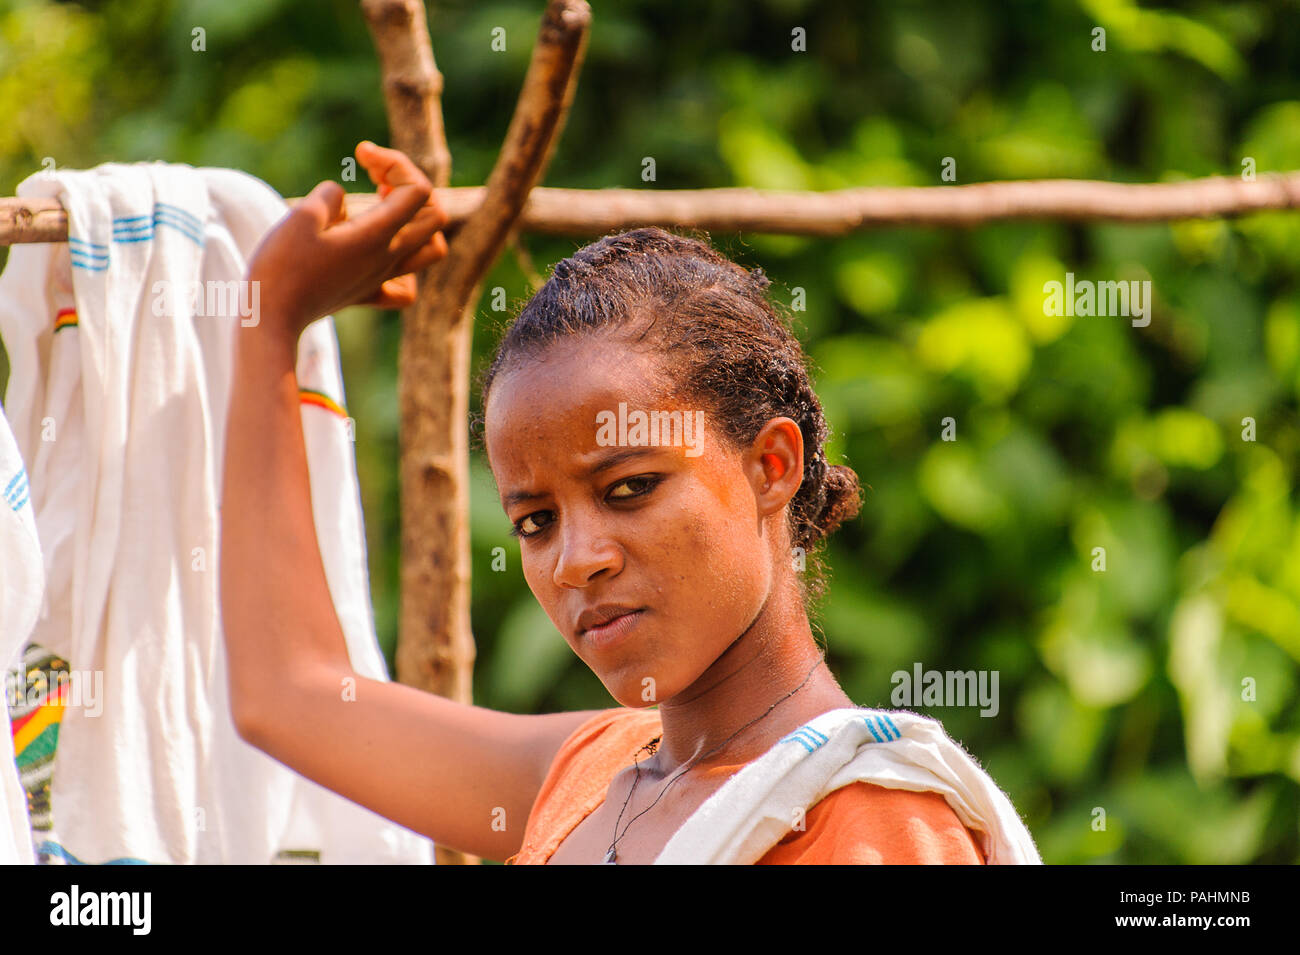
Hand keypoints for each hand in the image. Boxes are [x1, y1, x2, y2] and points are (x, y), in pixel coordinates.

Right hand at [245, 141, 448, 339]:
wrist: (271, 317)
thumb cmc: (281, 267)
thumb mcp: (302, 216)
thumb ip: (331, 196)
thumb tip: (342, 197)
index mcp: (377, 236)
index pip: (418, 190)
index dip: (395, 162)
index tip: (361, 154)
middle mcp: (388, 259)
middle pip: (434, 217)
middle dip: (410, 185)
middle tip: (376, 178)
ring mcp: (381, 279)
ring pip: (431, 251)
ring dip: (416, 222)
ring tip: (382, 209)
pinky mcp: (366, 295)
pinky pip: (405, 286)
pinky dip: (404, 266)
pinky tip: (377, 252)